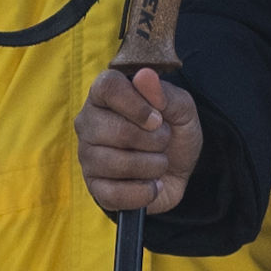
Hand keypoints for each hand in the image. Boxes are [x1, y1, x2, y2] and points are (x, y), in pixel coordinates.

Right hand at [75, 66, 199, 215]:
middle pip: (115, 130)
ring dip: (151, 166)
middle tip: (163, 141)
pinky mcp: (95, 187)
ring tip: (159, 163)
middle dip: (152, 140)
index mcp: (105, 95)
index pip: (107, 86)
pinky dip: (143, 192)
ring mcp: (88, 156)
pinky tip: (152, 185)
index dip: (137, 104)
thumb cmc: (173, 133)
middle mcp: (89, 123)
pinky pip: (113, 194)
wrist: (176, 172)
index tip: (157, 119)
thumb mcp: (182, 110)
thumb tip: (144, 76)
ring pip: (115, 164)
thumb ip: (166, 94)